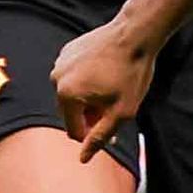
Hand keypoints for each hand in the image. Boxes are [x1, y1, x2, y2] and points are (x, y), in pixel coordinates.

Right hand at [53, 23, 156, 158]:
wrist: (135, 33)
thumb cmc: (131, 73)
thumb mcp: (121, 112)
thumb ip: (100, 137)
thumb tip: (83, 158)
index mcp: (66, 95)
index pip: (74, 130)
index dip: (94, 135)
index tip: (114, 130)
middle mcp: (56, 78)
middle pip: (71, 112)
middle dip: (91, 116)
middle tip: (115, 108)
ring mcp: (60, 62)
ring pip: (73, 94)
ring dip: (89, 98)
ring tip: (112, 89)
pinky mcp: (67, 51)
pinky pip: (74, 76)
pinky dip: (87, 80)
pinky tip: (106, 74)